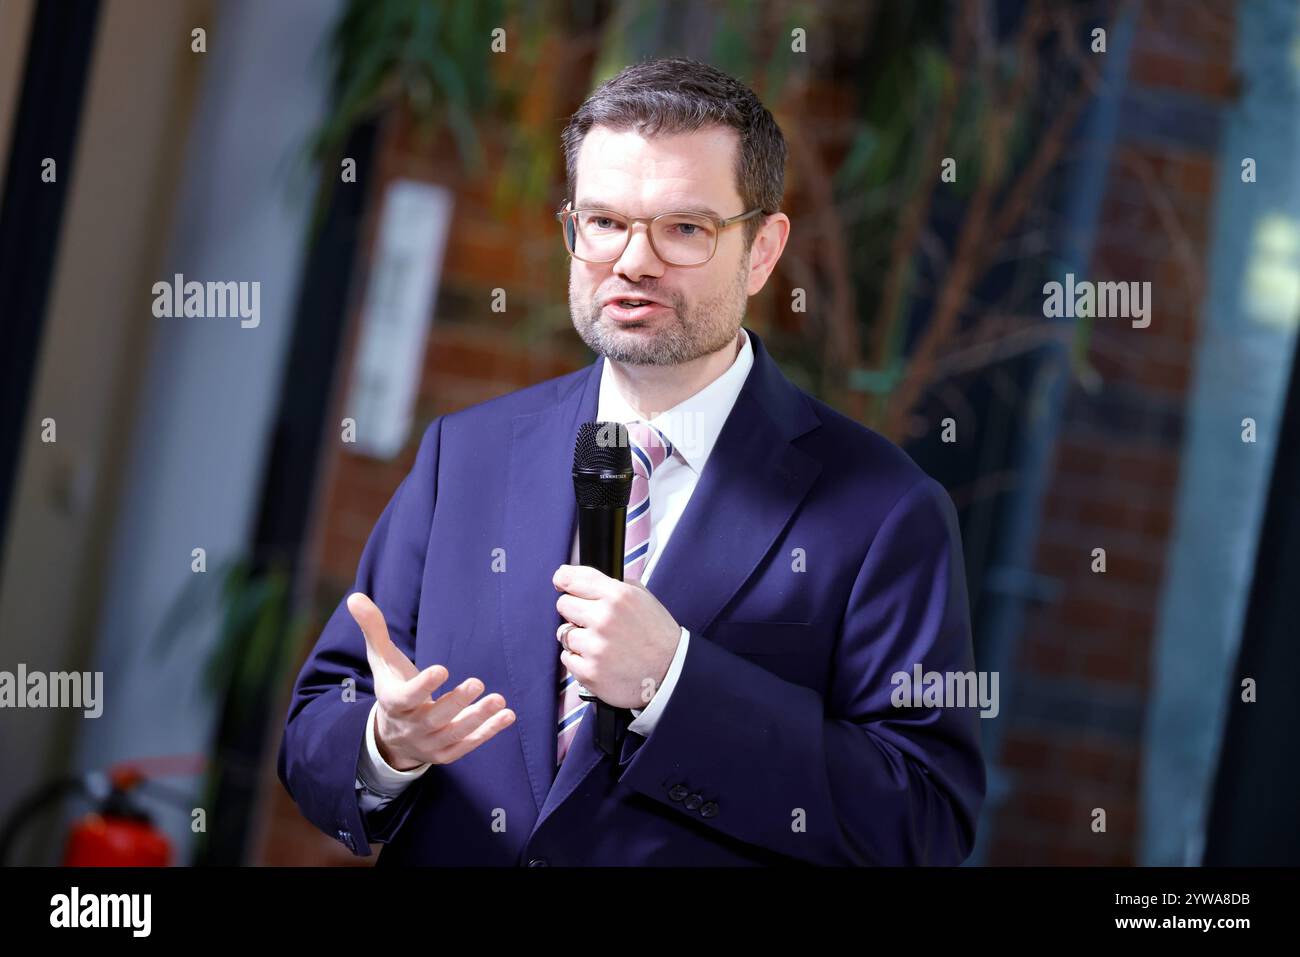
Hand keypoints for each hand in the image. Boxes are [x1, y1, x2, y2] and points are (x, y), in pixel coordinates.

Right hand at [347, 592, 514, 770]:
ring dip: (477, 718)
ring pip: (453, 733)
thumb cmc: (392, 686)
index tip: (442, 669)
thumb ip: (373, 629)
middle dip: (456, 702)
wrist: (392, 737)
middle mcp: (410, 726)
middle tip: (478, 682)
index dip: (423, 686)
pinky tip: (507, 716)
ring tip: (499, 700)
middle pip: (433, 717)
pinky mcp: (446, 753)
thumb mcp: (381, 659)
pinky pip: (467, 745)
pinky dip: (488, 732)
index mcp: (394, 702)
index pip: (406, 697)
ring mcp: (429, 743)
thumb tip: (355, 597)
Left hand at [552, 564, 680, 709]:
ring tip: (601, 644)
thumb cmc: (657, 635)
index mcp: (618, 596)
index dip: (563, 579)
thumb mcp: (643, 597)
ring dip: (577, 638)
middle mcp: (604, 619)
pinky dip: (579, 659)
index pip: (572, 579)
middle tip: (592, 621)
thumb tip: (582, 580)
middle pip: (563, 605)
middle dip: (574, 611)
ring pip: (564, 633)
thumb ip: (614, 585)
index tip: (561, 582)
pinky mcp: (589, 672)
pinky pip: (567, 658)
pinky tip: (600, 660)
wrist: (671, 673)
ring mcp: (595, 647)